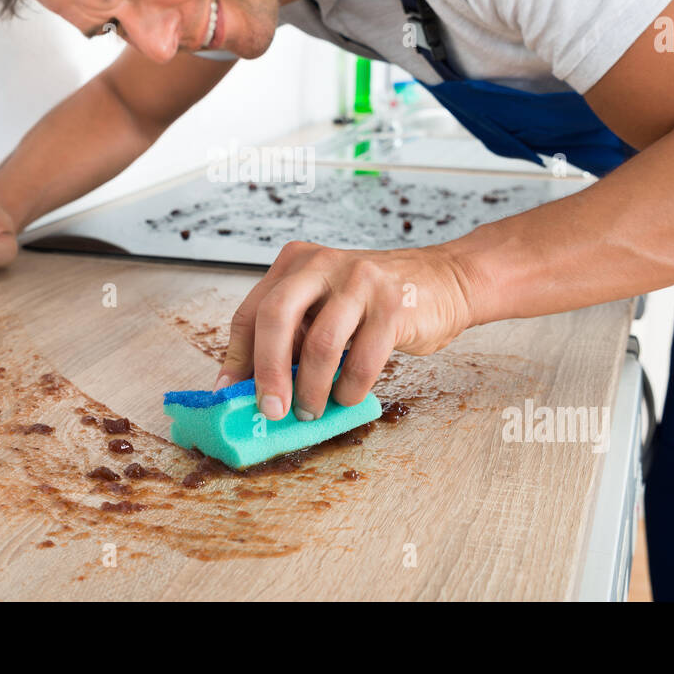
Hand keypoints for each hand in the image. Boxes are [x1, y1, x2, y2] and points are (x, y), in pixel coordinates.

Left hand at [216, 241, 476, 420]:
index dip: (237, 359)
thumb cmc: (374, 304)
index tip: (229, 395)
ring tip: (310, 411)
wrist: (444, 281)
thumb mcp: (325, 307)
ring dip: (311, 389)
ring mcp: (359, 280)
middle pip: (276, 317)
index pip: (251, 312)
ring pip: (321, 344)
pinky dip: (350, 388)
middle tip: (270, 410)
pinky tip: (347, 396)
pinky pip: (362, 359)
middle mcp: (322, 264)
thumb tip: (252, 388)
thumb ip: (292, 336)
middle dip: (268, 372)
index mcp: (295, 262)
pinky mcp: (393, 304)